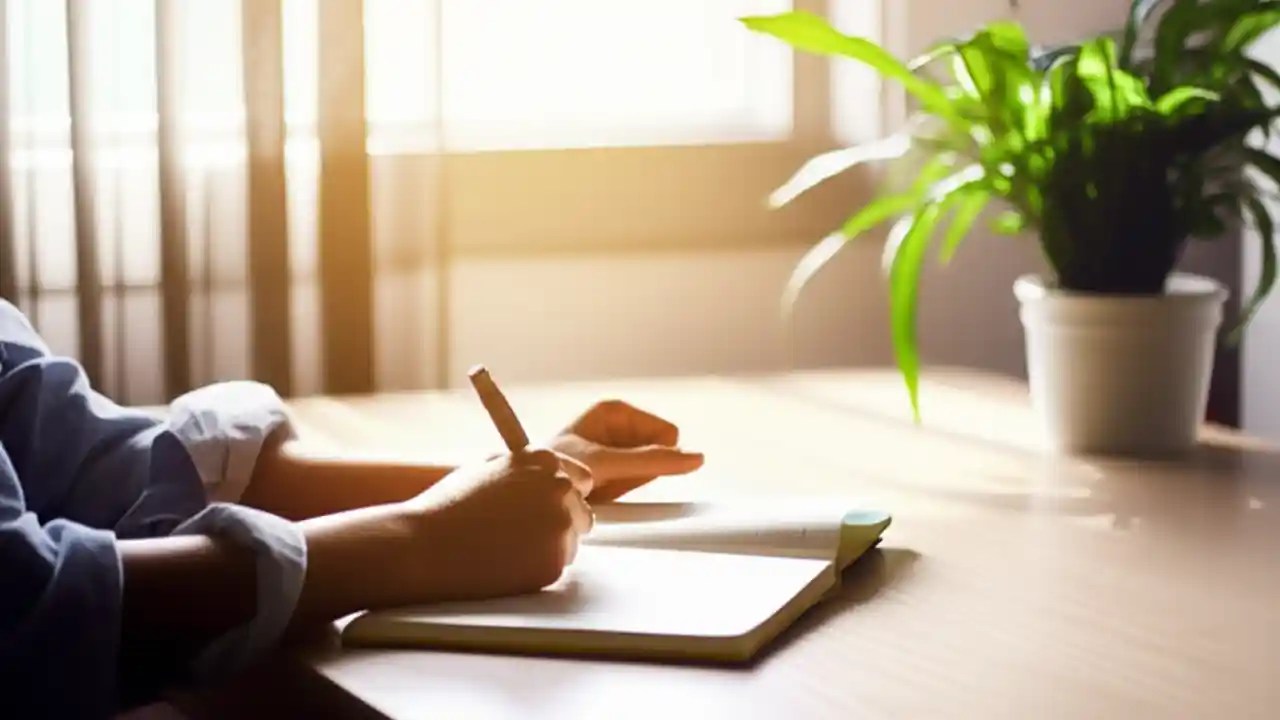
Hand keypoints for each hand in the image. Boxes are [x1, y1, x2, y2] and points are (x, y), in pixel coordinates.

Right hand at [399, 449, 593, 600]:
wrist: (424, 545)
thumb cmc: (448, 507)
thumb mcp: (485, 467)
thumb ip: (523, 469)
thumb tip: (546, 476)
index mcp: (545, 460)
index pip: (581, 480)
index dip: (561, 497)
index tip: (544, 507)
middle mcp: (560, 488)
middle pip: (582, 513)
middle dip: (559, 524)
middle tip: (521, 536)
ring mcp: (560, 525)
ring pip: (570, 542)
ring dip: (548, 548)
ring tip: (505, 548)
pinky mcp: (554, 561)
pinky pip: (556, 567)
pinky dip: (536, 569)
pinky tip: (504, 564)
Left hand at [549, 399, 703, 501]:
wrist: (531, 491)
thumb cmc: (563, 467)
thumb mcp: (608, 462)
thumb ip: (652, 461)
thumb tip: (697, 458)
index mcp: (616, 410)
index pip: (667, 433)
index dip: (654, 454)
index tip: (621, 465)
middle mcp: (618, 424)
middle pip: (657, 451)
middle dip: (639, 470)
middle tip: (607, 477)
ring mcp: (616, 447)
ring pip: (648, 469)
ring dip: (628, 482)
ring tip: (600, 485)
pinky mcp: (612, 468)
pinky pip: (635, 480)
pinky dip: (621, 490)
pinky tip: (599, 491)